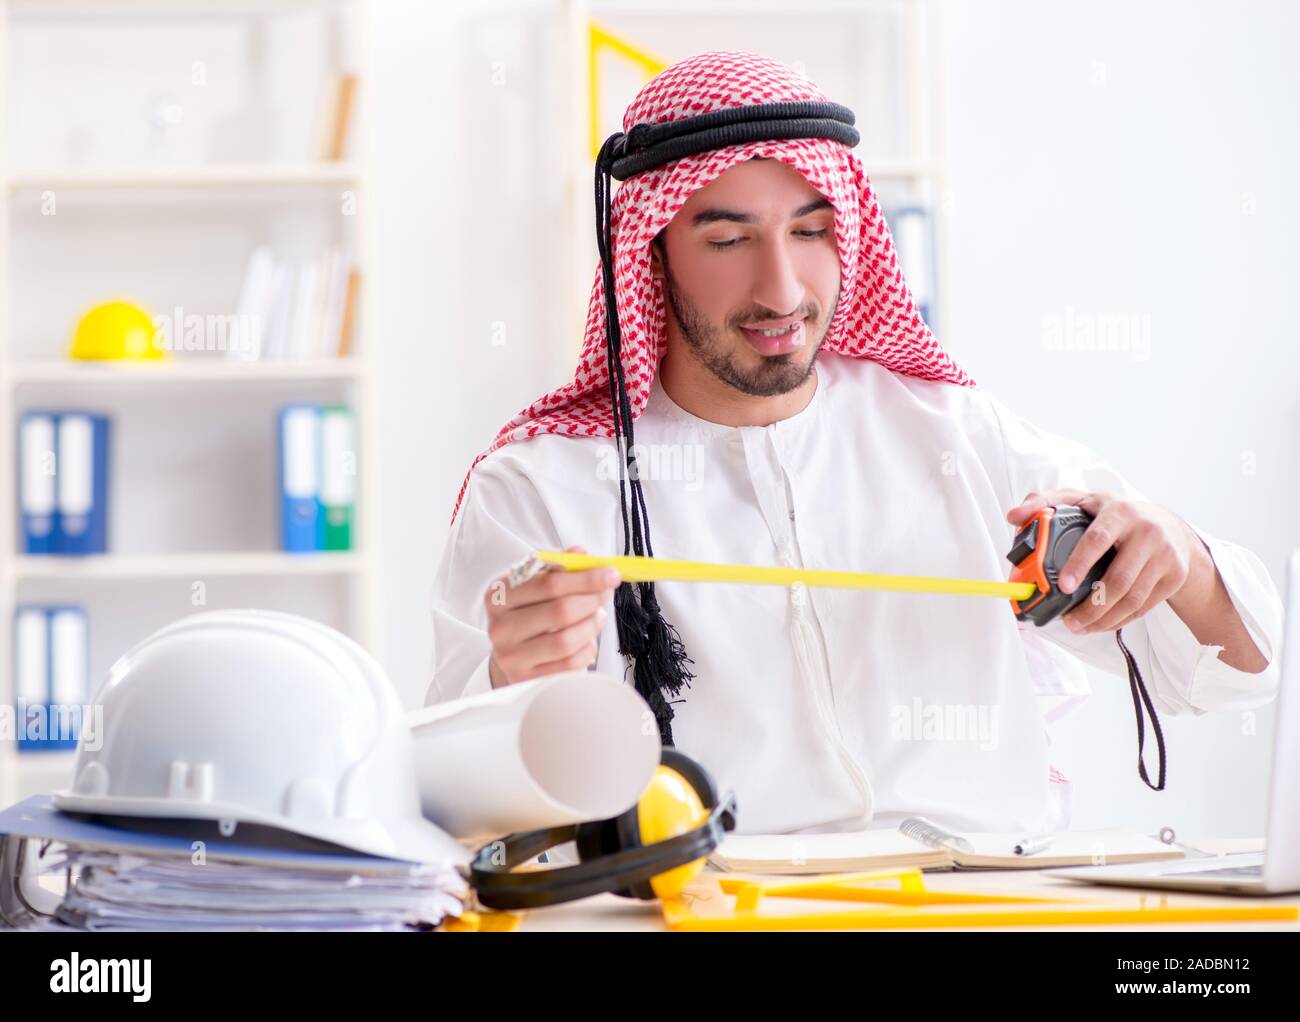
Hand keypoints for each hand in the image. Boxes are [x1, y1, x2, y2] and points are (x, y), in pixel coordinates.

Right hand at [484, 545, 620, 687]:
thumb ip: (558, 567)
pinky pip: (569, 664)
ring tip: (597, 615)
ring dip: (591, 625)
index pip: (548, 583)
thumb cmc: (530, 610)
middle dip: (592, 599)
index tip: (611, 573)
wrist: (513, 651)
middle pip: (560, 611)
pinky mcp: (526, 679)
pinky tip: (587, 638)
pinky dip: (587, 649)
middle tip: (607, 592)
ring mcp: (510, 656)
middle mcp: (499, 627)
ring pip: (566, 640)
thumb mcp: (536, 583)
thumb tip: (581, 553)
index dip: (585, 578)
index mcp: (498, 595)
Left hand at [1006, 489, 1197, 634]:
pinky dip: (1121, 620)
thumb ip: (1046, 503)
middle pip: (1118, 579)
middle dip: (1091, 606)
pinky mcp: (1174, 575)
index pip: (1098, 540)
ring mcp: (1165, 555)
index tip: (1064, 586)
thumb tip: (1013, 516)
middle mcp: (1147, 532)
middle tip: (1068, 621)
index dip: (1080, 564)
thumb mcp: (1084, 501)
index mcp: (1119, 512)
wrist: (1169, 525)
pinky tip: (1102, 623)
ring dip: (1103, 619)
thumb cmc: (1115, 515)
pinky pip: (1145, 606)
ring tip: (1080, 626)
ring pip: (1132, 598)